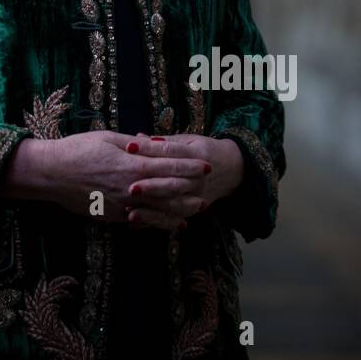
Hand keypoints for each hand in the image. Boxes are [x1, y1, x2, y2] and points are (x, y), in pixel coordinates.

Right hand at [37, 130, 208, 223]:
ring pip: (160, 211)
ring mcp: (122, 206)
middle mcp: (130, 189)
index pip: (168, 166)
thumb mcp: (108, 138)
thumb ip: (135, 144)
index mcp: (131, 166)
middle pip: (169, 191)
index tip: (205, 165)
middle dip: (191, 189)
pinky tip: (172, 223)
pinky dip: (160, 222)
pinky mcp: (113, 216)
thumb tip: (157, 144)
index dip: (189, 166)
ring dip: (181, 210)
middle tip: (208, 188)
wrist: (50, 174)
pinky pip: (143, 221)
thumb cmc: (77, 150)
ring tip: (198, 208)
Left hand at [126, 132, 244, 229]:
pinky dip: (154, 222)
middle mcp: (197, 178)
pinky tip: (136, 221)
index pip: (170, 151)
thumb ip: (163, 142)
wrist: (231, 169)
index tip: (129, 147)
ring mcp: (197, 196)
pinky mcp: (192, 210)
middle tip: (130, 187)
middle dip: (151, 186)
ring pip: (174, 205)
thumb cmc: (203, 150)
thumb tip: (138, 137)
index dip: (148, 149)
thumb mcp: (188, 141)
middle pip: (173, 183)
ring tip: (130, 211)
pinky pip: (173, 219)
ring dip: (152, 210)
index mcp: (195, 155)